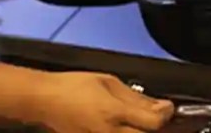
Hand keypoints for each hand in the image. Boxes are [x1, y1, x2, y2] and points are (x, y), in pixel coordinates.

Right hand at [34, 72, 173, 131]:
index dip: (166, 114)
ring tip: (137, 123)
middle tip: (154, 119)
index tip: (167, 107)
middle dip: (156, 129)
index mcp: (113, 113)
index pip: (154, 123)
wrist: (44, 102)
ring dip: (139, 130)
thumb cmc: (73, 86)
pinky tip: (124, 126)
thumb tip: (162, 107)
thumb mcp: (108, 82)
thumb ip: (137, 97)